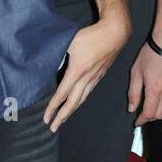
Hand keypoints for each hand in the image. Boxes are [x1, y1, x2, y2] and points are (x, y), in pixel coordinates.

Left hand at [45, 16, 129, 131]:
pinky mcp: (100, 75)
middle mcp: (86, 79)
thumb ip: (58, 51)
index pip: (62, 94)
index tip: (46, 117)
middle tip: (53, 128)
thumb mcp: (70, 41)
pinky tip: (77, 103)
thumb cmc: (92, 35)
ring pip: (82, 100)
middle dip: (62, 117)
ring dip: (71, 111)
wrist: (115, 33)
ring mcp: (95, 78)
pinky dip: (80, 101)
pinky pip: (88, 92)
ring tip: (63, 119)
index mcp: (77, 71)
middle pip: (73, 103)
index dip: (53, 107)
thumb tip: (47, 59)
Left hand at [128, 41, 161, 124]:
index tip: (137, 122)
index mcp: (154, 90)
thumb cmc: (150, 54)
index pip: (149, 114)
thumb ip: (134, 92)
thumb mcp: (136, 72)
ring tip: (154, 106)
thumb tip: (132, 108)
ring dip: (161, 112)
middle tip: (144, 112)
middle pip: (160, 115)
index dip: (142, 120)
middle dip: (150, 116)